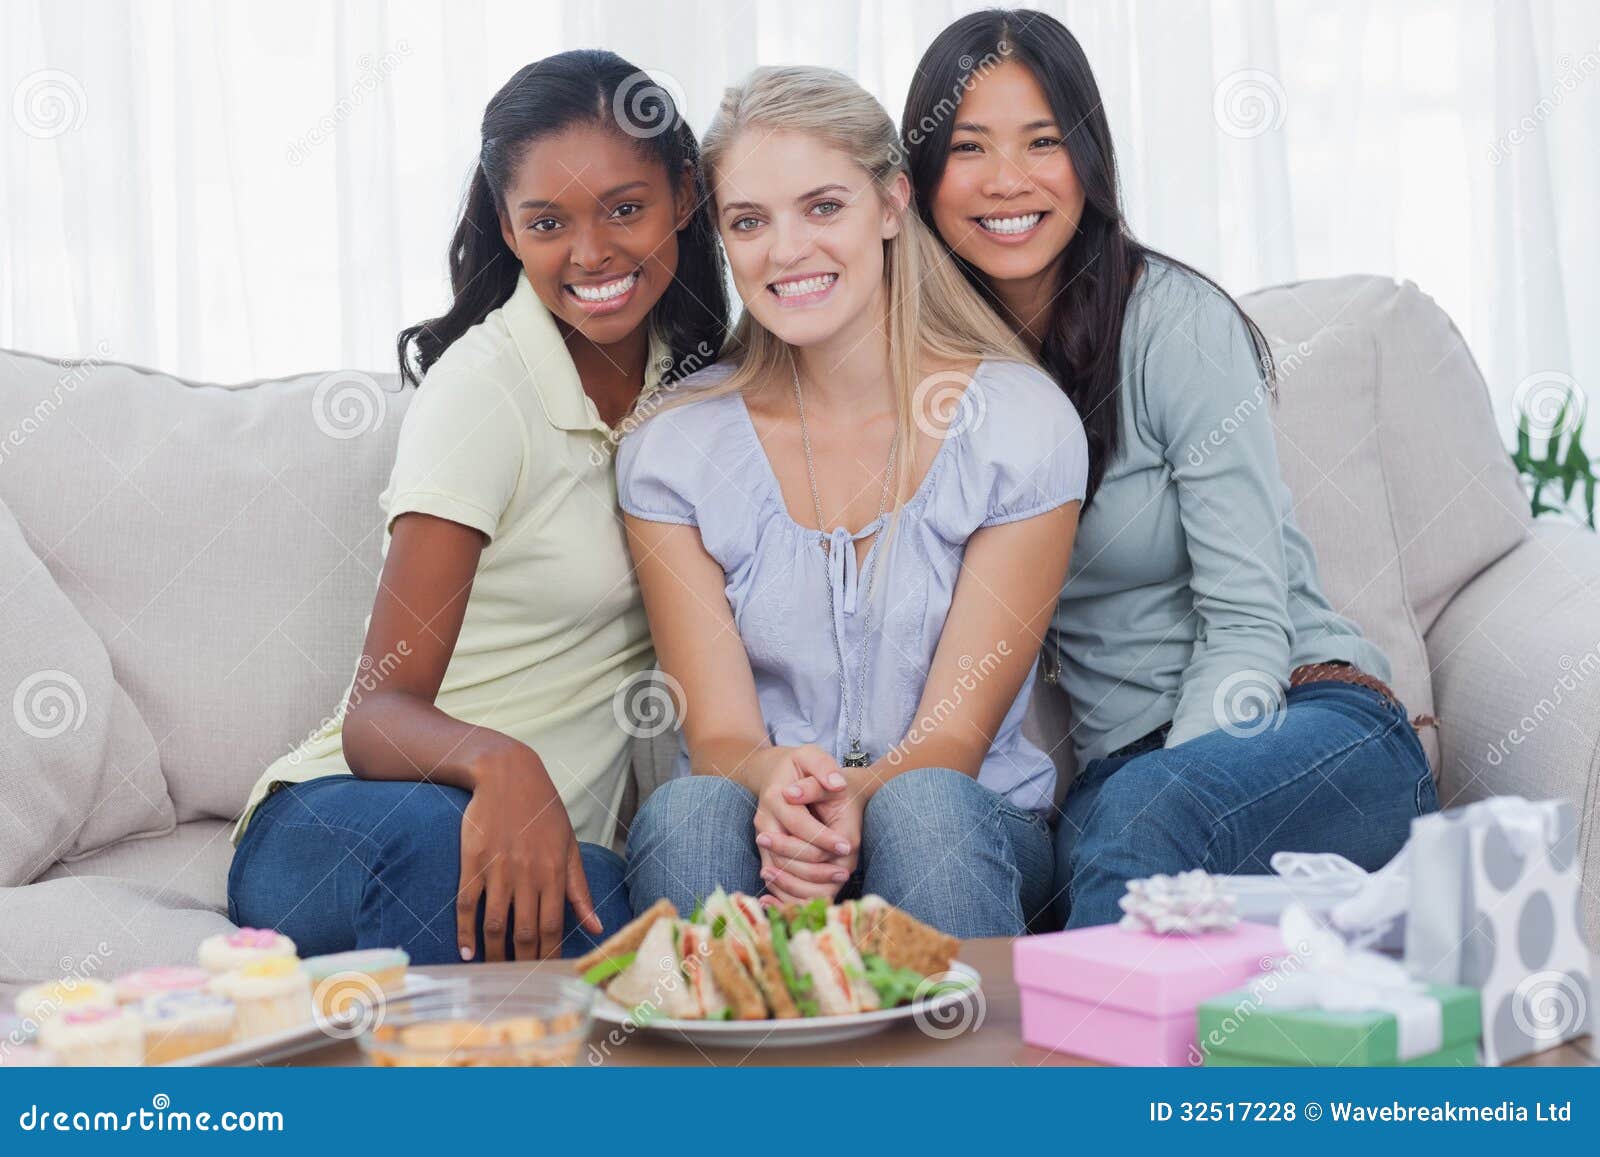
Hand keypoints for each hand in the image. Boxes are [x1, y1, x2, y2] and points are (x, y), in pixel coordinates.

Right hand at [457, 741, 599, 962]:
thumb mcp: (569, 846)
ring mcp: (498, 869)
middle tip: (520, 981)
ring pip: (496, 924)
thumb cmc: (543, 811)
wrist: (508, 774)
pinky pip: (467, 904)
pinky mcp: (473, 861)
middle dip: (523, 962)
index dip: (549, 954)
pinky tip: (467, 952)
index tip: (547, 974)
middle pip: (525, 931)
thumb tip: (596, 927)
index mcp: (555, 872)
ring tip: (496, 972)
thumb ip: (580, 889)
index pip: (553, 926)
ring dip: (495, 954)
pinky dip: (465, 932)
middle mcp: (528, 874)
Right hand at [745, 746, 852, 899]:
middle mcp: (764, 821)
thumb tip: (836, 783)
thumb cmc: (798, 765)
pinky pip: (775, 879)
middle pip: (786, 854)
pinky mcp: (765, 851)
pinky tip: (817, 896)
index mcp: (775, 797)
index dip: (822, 837)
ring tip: (836, 882)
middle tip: (845, 870)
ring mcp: (762, 839)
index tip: (847, 846)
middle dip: (817, 866)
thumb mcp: (811, 755)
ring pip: (779, 871)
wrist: (775, 773)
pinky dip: (792, 892)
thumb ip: (823, 766)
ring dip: (806, 883)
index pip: (798, 825)